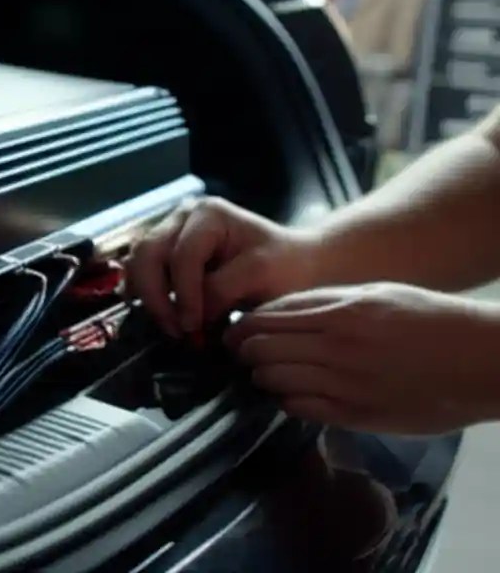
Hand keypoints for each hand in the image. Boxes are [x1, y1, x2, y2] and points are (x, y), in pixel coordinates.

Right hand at [126, 197, 321, 336]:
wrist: (296, 265)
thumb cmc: (285, 267)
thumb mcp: (260, 276)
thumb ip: (220, 291)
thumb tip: (188, 317)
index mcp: (208, 214)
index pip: (183, 256)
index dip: (185, 295)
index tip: (194, 328)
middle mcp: (181, 217)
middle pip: (147, 255)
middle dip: (157, 298)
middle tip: (176, 332)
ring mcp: (169, 232)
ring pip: (136, 263)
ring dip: (147, 298)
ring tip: (170, 326)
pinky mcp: (164, 251)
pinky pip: (139, 272)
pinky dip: (145, 296)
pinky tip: (162, 315)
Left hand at [226, 283, 499, 433]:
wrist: (480, 360)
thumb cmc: (429, 321)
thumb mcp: (374, 294)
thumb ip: (323, 302)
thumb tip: (276, 313)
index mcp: (340, 312)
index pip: (266, 318)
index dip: (241, 326)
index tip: (234, 331)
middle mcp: (337, 347)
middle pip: (261, 349)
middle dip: (244, 352)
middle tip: (242, 355)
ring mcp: (345, 384)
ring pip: (274, 380)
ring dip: (262, 377)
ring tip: (265, 373)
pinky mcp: (356, 415)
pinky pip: (299, 408)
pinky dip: (285, 400)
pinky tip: (291, 394)